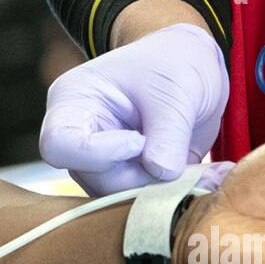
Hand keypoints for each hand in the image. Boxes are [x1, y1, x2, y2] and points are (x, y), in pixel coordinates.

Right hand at [39, 23, 228, 194]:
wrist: (192, 68)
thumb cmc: (175, 63)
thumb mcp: (176, 89)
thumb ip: (168, 132)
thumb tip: (162, 174)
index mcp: (73, 102)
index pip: (60, 145)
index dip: (98, 153)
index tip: (138, 142)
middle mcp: (81, 139)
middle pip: (97, 179)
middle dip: (142, 177)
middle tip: (185, 162)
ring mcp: (104, 164)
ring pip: (121, 198)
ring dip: (164, 191)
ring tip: (204, 173)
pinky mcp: (130, 180)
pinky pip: (146, 201)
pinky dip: (176, 195)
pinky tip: (203, 177)